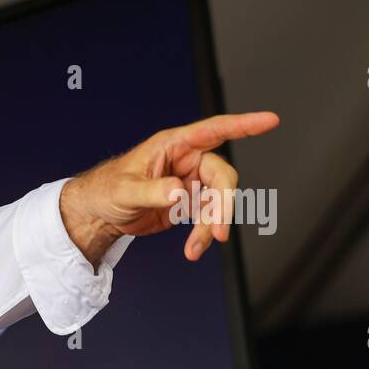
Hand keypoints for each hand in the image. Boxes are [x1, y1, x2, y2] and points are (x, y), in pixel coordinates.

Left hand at [59, 111, 280, 264]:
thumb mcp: (125, 190)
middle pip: (222, 177)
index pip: (214, 130)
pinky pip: (207, 217)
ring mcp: (189, 183)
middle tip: (219, 231)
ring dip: (212, 225)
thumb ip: (152, 190)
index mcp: (173, 146)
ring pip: (218, 201)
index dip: (243, 124)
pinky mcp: (188, 204)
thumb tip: (177, 191)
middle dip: (223, 205)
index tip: (270, 120)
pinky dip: (204, 234)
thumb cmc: (106, 190)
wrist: (98, 215)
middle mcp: (186, 161)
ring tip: (196, 247)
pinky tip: (194, 249)